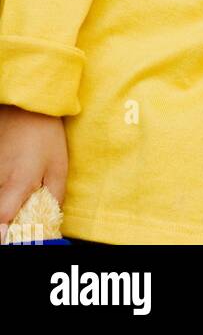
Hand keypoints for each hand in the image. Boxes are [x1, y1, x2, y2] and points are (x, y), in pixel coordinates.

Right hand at [0, 104, 67, 238]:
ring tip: (17, 199)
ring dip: (4, 202)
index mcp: (17, 183)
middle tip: (18, 218)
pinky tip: (12, 184)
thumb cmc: (45, 135)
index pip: (1, 221)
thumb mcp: (58, 165)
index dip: (5, 234)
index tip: (13, 236)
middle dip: (6, 220)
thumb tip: (51, 219)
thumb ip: (55, 195)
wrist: (27, 104)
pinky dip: (2, 190)